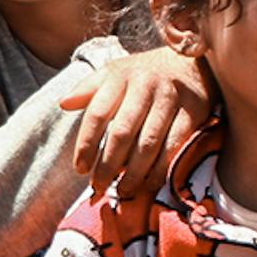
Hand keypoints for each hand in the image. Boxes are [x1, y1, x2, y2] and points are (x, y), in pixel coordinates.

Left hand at [62, 47, 208, 190]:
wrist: (193, 65)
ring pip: (148, 143)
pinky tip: (150, 184)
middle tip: (99, 187)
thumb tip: (63, 104)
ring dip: (134, 172)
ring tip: (122, 191)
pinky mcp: (192, 112)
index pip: (97, 113)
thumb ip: (89, 88)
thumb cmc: (145, 75)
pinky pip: (173, 146)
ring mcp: (170, 98)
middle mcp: (144, 85)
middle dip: (108, 164)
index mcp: (119, 76)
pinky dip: (161, 169)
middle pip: (122, 132)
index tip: (81, 168)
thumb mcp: (115, 72)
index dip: (86, 144)